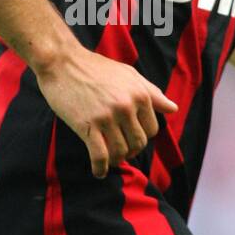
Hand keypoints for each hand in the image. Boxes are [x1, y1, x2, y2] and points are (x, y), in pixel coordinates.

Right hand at [35, 45, 177, 177]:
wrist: (62, 62)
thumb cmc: (95, 67)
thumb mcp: (128, 74)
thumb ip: (152, 92)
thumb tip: (173, 108)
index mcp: (139, 95)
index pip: (151, 129)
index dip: (142, 137)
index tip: (130, 138)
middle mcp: (126, 107)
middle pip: (138, 143)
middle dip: (131, 151)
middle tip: (121, 151)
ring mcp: (107, 117)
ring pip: (120, 152)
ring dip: (116, 160)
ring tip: (110, 160)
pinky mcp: (87, 126)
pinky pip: (100, 156)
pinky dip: (100, 168)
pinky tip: (98, 172)